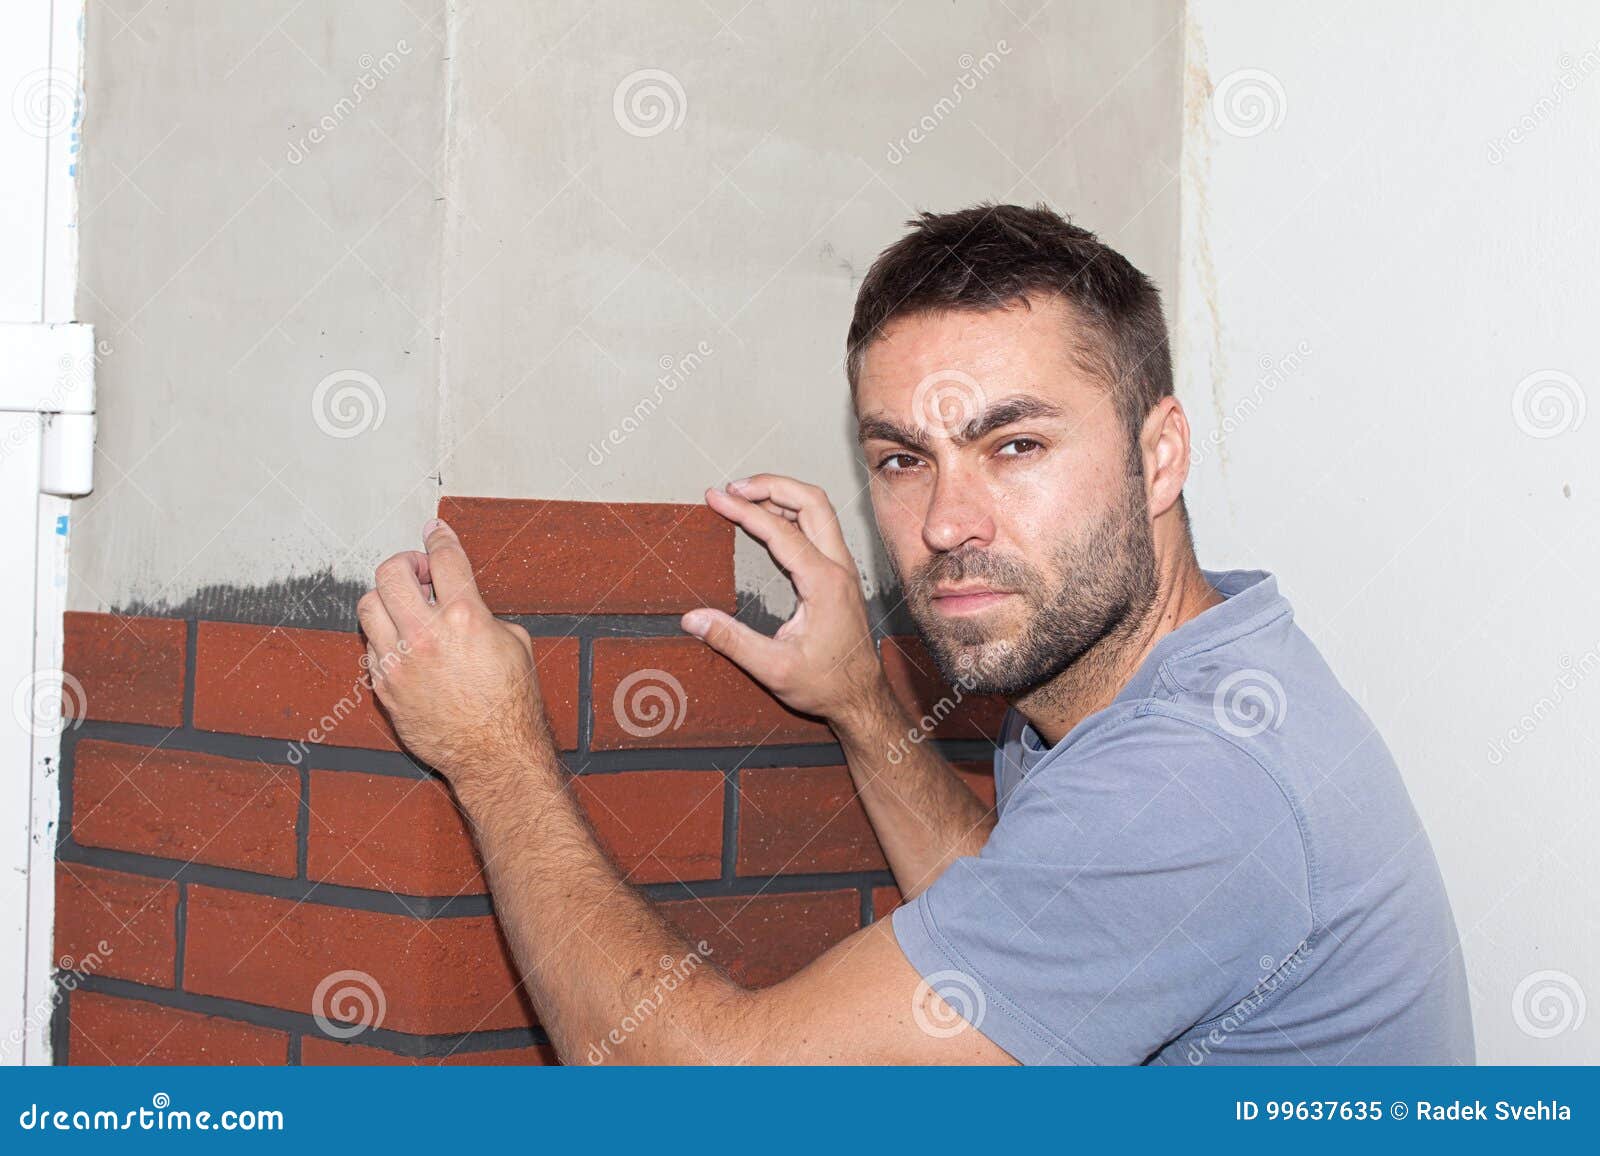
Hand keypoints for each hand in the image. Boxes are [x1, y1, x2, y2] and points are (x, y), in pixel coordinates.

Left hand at [358, 518, 551, 784]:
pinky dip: (385, 636)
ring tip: (405, 605)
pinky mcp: (384, 685)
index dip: (439, 538)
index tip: (435, 531)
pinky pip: (370, 646)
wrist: (494, 754)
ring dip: (387, 597)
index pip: (444, 558)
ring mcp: (399, 661)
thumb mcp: (514, 644)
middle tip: (419, 572)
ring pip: (368, 605)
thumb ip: (482, 615)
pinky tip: (403, 643)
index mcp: (464, 617)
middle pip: (391, 572)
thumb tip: (463, 604)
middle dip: (405, 563)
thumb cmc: (511, 704)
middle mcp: (426, 635)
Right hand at [683, 475, 886, 725]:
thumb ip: (731, 641)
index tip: (715, 498)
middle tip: (733, 488)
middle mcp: (838, 567)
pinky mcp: (840, 574)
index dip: (743, 510)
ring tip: (744, 497)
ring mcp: (843, 568)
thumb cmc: (825, 685)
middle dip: (770, 485)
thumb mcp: (774, 668)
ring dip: (782, 495)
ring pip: (818, 510)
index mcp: (824, 583)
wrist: (861, 697)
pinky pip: (819, 527)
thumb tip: (692, 619)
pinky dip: (791, 513)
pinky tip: (767, 521)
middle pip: (811, 501)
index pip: (780, 531)